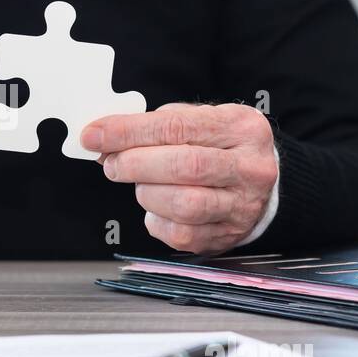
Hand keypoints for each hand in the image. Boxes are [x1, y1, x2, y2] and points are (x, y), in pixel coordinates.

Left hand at [81, 103, 278, 254]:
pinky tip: (157, 206)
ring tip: (140, 183)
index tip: (95, 135)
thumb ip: (155, 125)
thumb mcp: (198, 121)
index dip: (128, 132)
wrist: (262, 184)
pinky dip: (156, 219)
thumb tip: (105, 139)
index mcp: (240, 127)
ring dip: (146, 193)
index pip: (176, 127)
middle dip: (135, 164)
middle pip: (184, 166)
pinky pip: (180, 234)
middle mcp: (249, 167)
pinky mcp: (226, 235)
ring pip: (183, 204)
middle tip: (112, 163)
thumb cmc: (220, 147)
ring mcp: (242, 205)